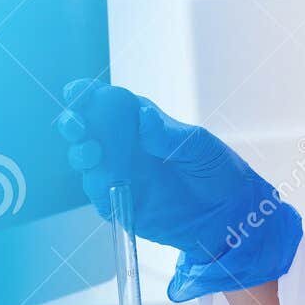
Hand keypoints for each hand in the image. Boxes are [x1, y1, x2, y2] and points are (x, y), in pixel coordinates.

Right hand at [57, 80, 301, 302]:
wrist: (228, 212)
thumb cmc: (217, 169)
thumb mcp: (199, 147)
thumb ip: (168, 135)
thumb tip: (143, 117)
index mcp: (140, 122)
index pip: (107, 103)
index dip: (89, 96)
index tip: (78, 92)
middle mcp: (122, 146)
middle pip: (87, 130)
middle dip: (75, 123)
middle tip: (77, 124)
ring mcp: (118, 174)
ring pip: (87, 161)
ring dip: (83, 153)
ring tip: (92, 151)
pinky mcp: (118, 203)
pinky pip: (99, 194)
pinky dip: (97, 186)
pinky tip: (104, 179)